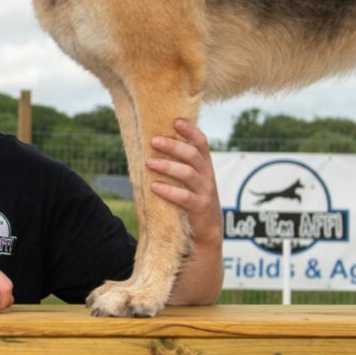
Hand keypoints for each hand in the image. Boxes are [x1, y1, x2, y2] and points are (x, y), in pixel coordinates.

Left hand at [147, 118, 221, 243]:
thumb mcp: (189, 181)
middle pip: (193, 155)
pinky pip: (185, 197)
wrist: (206, 233)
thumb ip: (178, 165)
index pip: (201, 143)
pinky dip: (169, 191)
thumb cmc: (191, 201)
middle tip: (153, 140)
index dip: (190, 130)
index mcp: (204, 166)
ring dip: (167, 166)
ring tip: (149, 162)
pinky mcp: (200, 208)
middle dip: (173, 146)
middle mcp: (207, 176)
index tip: (175, 121)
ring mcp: (205, 192)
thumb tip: (150, 147)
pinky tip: (154, 187)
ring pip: (188, 174)